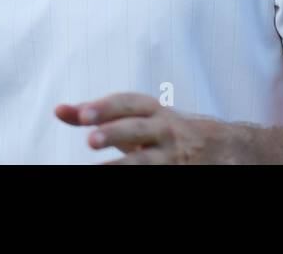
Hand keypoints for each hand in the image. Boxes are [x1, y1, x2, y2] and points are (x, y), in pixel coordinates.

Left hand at [55, 92, 242, 164]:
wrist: (224, 147)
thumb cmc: (162, 129)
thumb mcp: (135, 117)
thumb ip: (97, 115)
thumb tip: (58, 110)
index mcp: (153, 110)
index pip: (127, 103)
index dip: (105, 107)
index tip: (82, 115)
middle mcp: (164, 129)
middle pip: (137, 129)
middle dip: (114, 132)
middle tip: (90, 140)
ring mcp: (173, 155)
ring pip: (147, 160)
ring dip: (124, 165)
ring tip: (100, 171)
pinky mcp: (180, 174)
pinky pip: (154, 176)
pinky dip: (137, 178)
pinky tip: (116, 179)